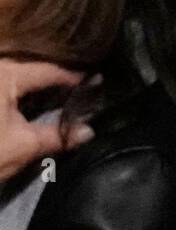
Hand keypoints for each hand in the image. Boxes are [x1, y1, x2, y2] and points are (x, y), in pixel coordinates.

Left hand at [0, 59, 93, 181]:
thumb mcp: (24, 145)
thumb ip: (58, 136)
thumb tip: (88, 131)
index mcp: (4, 76)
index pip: (47, 71)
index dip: (72, 78)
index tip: (96, 83)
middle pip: (29, 69)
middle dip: (53, 80)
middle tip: (79, 93)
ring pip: (13, 76)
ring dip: (35, 87)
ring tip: (58, 99)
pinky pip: (3, 85)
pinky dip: (18, 94)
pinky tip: (30, 105)